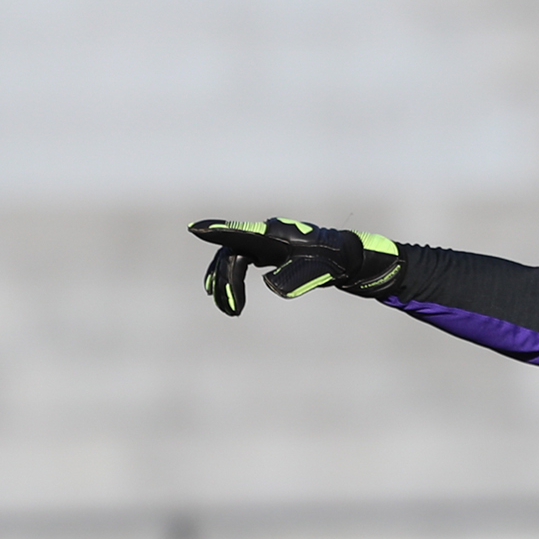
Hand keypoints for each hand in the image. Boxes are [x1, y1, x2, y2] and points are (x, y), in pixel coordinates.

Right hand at [189, 218, 400, 315]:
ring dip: (226, 283)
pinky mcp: (265, 251)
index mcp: (276, 235)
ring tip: (229, 309)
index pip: (241, 233)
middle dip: (227, 280)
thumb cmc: (333, 261)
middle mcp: (265, 235)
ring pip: (232, 258)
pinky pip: (239, 261)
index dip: (217, 231)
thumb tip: (271, 286)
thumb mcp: (319, 272)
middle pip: (232, 253)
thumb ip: (298, 277)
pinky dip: (231, 278)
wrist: (344, 256)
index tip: (194, 228)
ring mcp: (263, 242)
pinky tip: (225, 294)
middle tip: (232, 310)